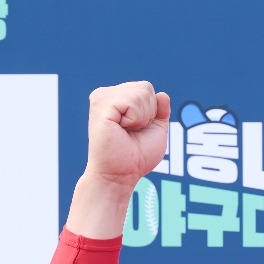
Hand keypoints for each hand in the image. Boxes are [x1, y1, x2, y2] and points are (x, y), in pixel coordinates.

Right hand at [67, 80, 170, 237]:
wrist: (120, 176)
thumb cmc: (135, 158)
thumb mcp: (155, 131)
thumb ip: (160, 111)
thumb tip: (162, 95)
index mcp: (116, 98)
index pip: (147, 89)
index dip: (152, 112)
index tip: (136, 130)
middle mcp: (105, 95)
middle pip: (146, 87)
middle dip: (148, 113)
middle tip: (131, 132)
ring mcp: (101, 98)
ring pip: (142, 93)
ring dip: (142, 117)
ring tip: (125, 132)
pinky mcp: (100, 106)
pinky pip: (133, 101)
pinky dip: (136, 118)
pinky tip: (121, 129)